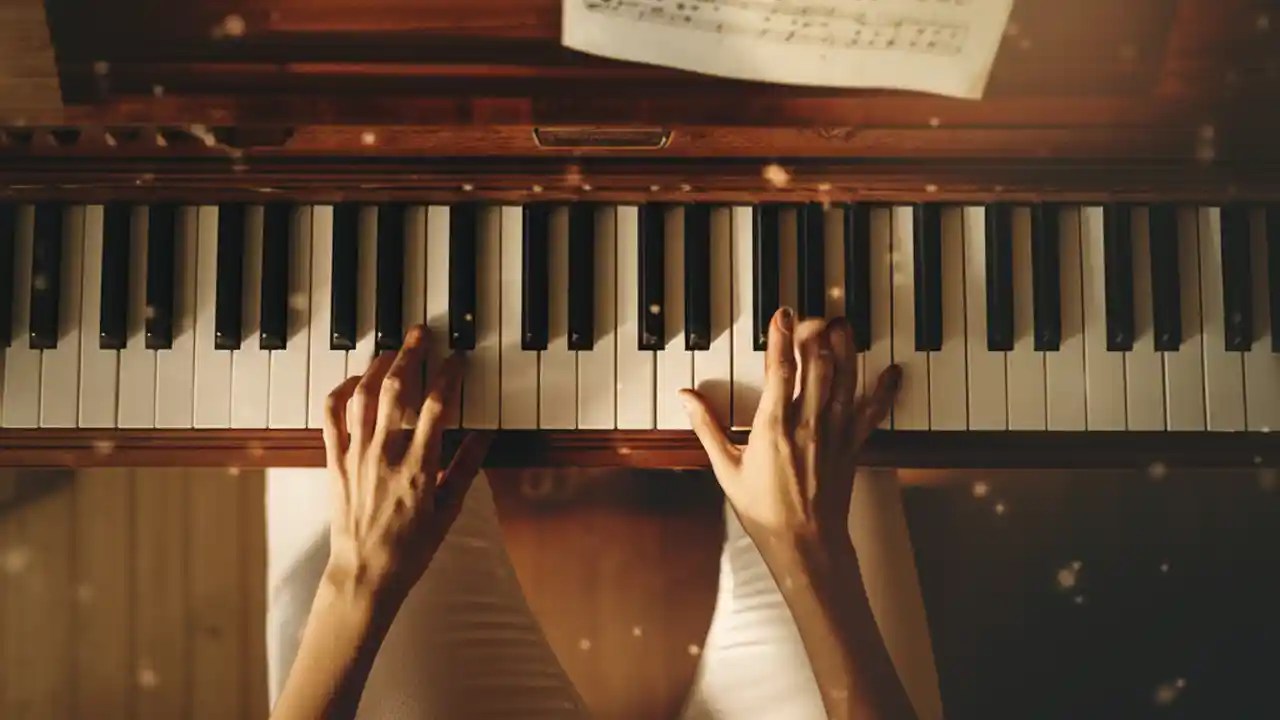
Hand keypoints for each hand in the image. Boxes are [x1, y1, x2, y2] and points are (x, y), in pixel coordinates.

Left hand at [322, 324, 491, 602]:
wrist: (364, 575)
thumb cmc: (410, 549)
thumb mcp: (449, 510)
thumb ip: (465, 468)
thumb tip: (484, 434)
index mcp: (418, 467)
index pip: (436, 406)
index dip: (448, 375)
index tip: (457, 358)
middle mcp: (384, 454)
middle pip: (396, 389)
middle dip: (410, 355)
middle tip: (421, 333)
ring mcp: (355, 456)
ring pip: (363, 396)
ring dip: (378, 366)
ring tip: (392, 349)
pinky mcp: (334, 462)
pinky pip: (331, 417)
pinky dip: (341, 392)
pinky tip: (355, 380)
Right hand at [681, 308, 899, 544]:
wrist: (804, 543)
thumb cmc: (764, 510)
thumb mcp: (726, 469)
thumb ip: (707, 427)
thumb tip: (686, 397)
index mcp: (773, 428)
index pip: (780, 372)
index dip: (782, 338)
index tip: (783, 313)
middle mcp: (808, 425)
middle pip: (819, 367)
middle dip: (817, 335)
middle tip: (813, 315)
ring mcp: (834, 434)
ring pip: (846, 381)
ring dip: (846, 350)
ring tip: (843, 325)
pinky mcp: (852, 446)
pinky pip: (872, 413)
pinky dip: (884, 390)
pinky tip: (892, 371)